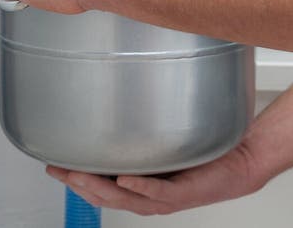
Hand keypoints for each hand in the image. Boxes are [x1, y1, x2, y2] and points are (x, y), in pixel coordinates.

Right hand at [46, 135, 265, 214]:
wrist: (240, 162)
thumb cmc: (206, 151)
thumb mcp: (168, 138)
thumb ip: (147, 125)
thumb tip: (128, 94)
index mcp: (140, 185)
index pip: (101, 184)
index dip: (75, 178)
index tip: (53, 165)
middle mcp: (148, 195)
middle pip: (105, 195)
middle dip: (79, 184)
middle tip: (57, 170)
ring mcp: (165, 197)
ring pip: (125, 199)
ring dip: (100, 188)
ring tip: (80, 176)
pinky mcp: (184, 192)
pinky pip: (158, 193)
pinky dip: (140, 187)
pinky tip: (124, 179)